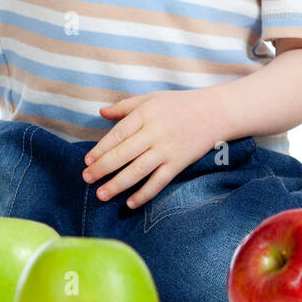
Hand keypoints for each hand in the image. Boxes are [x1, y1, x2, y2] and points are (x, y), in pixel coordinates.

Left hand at [83, 89, 231, 208]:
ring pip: (138, 170)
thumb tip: (101, 112)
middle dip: (103, 168)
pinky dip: (144, 193)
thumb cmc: (180, 104)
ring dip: (117, 184)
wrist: (214, 112)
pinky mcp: (179, 163)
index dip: (100, 149)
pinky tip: (130, 203)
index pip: (117, 134)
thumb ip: (125, 106)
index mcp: (145, 114)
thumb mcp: (151, 98)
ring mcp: (167, 149)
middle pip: (123, 153)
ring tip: (101, 195)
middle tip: (86, 179)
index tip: (87, 161)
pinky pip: (159, 181)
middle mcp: (154, 132)